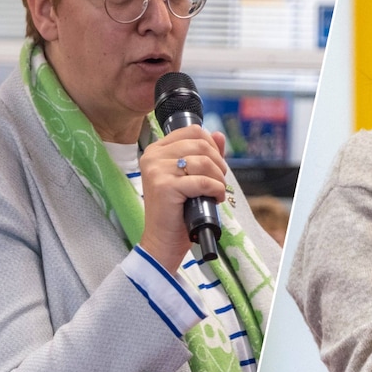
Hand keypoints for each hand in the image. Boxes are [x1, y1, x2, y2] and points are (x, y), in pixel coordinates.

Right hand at [138, 125, 228, 267]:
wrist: (163, 240)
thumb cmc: (178, 210)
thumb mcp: (192, 177)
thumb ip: (204, 155)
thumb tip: (219, 135)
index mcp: (157, 149)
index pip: (192, 131)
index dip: (212, 146)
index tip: (216, 166)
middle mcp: (153, 156)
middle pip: (200, 144)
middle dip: (218, 164)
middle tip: (219, 182)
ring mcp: (156, 170)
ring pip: (203, 162)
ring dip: (219, 178)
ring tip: (217, 191)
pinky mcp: (164, 186)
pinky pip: (202, 181)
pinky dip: (216, 189)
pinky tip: (216, 198)